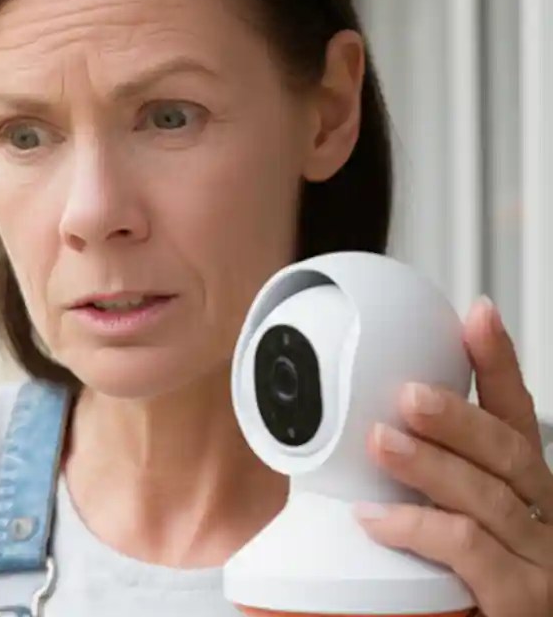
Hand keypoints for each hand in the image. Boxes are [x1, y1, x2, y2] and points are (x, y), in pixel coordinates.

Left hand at [356, 297, 552, 616]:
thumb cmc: (466, 594)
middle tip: (406, 393)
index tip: (477, 315)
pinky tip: (376, 517)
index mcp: (527, 496)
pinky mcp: (522, 601)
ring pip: (487, 496)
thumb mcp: (453, 528)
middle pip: (509, 452)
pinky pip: (469, 549)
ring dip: (430, 463)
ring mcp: (541, 563)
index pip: (518, 418)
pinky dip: (419, 527)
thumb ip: (425, 488)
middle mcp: (544, 521)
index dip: (499, 365)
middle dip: (457, 416)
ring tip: (379, 441)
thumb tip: (366, 440)